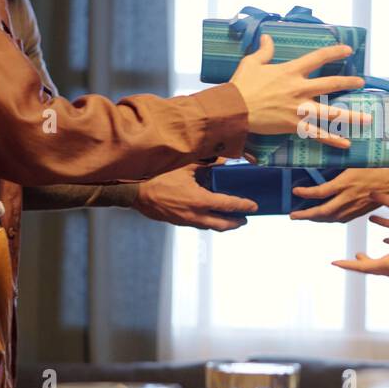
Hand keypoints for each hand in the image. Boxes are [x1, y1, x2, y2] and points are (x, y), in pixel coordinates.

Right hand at [133, 164, 256, 230]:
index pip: (228, 205)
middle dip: (236, 222)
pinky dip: (208, 222)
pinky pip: (197, 225)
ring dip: (222, 224)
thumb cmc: (158, 177)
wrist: (134, 192)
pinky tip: (209, 216)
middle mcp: (195, 215)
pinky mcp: (177, 222)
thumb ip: (206, 164)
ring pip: (210, 227)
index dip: (243, 206)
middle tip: (245, 218)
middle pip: (222, 224)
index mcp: (199, 200)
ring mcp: (185, 221)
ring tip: (231, 220)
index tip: (254, 206)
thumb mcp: (185, 166)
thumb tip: (223, 160)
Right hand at [229, 35, 371, 145]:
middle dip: (348, 83)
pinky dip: (332, 140)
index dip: (334, 52)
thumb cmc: (241, 85)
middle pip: (331, 84)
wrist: (233, 109)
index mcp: (290, 71)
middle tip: (361, 83)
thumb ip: (264, 50)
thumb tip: (268, 38)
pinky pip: (317, 134)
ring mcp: (298, 109)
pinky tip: (346, 144)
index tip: (348, 50)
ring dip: (351, 116)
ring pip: (331, 113)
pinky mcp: (294, 125)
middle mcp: (299, 89)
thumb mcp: (252, 62)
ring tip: (367, 119)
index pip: (318, 58)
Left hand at [289, 167, 388, 221]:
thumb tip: (326, 157)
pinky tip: (328, 217)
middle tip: (293, 215)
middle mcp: (349, 198)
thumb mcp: (359, 159)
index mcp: (347, 183)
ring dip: (318, 219)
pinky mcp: (363, 210)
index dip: (305, 194)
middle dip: (306, 215)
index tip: (295, 191)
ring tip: (307, 217)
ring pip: (332, 218)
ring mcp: (356, 207)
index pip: (320, 192)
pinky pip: (343, 219)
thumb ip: (342, 161)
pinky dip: (332, 219)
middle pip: (322, 212)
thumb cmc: (383, 165)